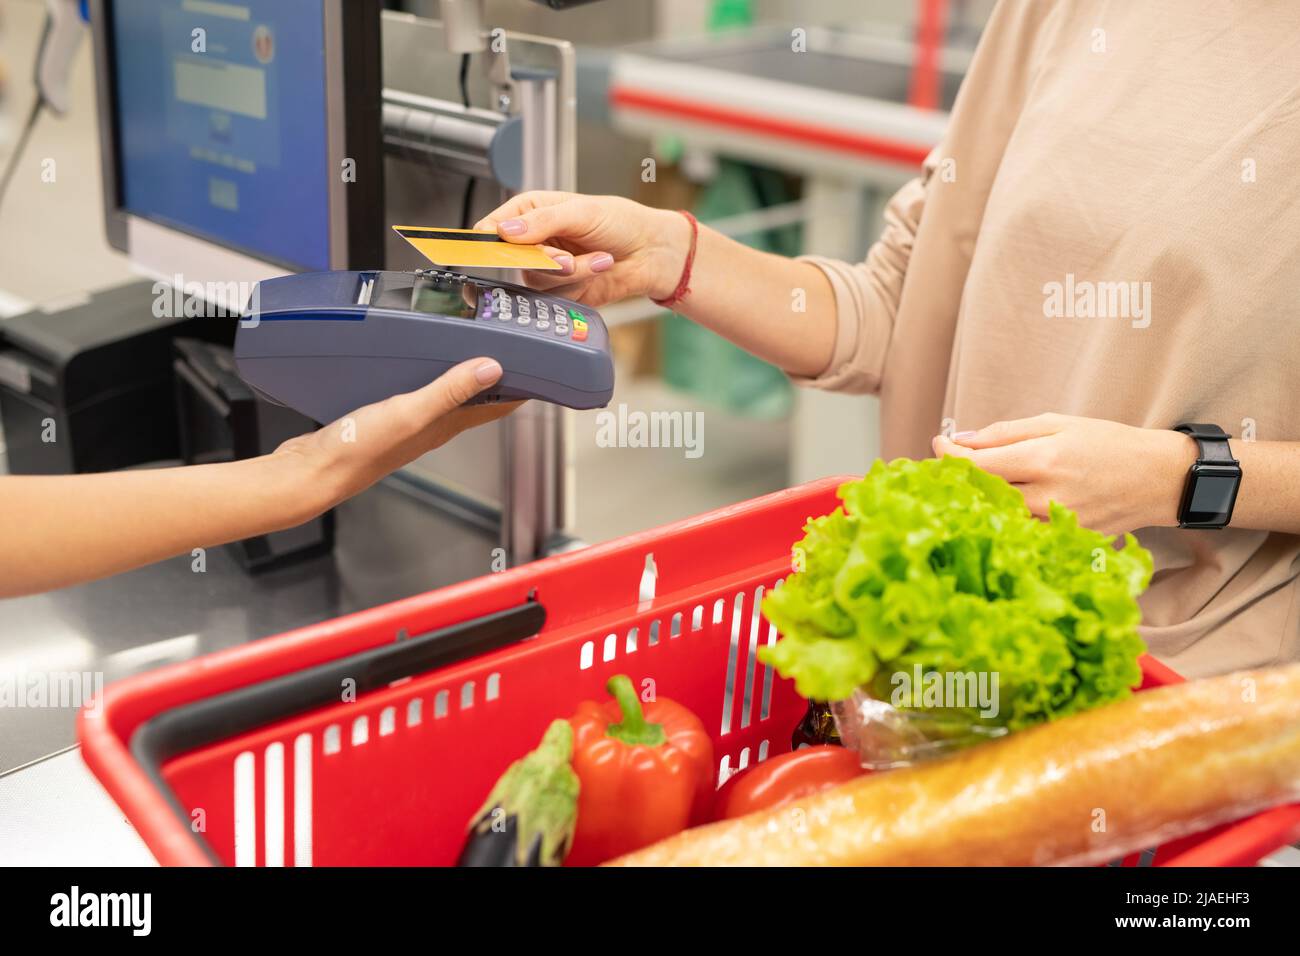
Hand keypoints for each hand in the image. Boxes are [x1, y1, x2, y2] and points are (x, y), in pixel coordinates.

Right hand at [272, 357, 519, 521]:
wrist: (313, 471)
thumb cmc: (359, 450)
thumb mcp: (410, 412)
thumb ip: (450, 390)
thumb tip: (493, 368)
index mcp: (446, 426)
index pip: (497, 406)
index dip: (523, 387)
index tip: (541, 365)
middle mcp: (433, 426)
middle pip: (476, 398)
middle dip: (496, 374)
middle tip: (509, 344)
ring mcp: (409, 423)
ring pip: (447, 394)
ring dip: (462, 372)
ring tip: (470, 344)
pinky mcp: (384, 416)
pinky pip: (417, 391)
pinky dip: (426, 375)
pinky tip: (417, 361)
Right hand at [475, 191, 691, 304]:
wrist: (651, 252)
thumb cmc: (621, 222)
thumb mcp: (582, 211)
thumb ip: (543, 221)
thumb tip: (507, 230)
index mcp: (531, 212)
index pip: (494, 226)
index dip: (492, 239)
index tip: (501, 247)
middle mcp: (534, 242)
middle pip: (513, 260)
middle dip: (545, 261)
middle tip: (567, 258)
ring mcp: (547, 269)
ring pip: (537, 281)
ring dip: (572, 272)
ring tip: (598, 257)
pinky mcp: (561, 291)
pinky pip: (557, 296)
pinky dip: (581, 284)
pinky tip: (599, 268)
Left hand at [931, 413, 1195, 535]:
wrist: (1158, 478)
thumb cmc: (1107, 443)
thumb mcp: (1057, 423)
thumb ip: (1005, 432)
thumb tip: (960, 439)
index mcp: (1043, 460)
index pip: (977, 465)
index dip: (949, 456)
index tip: (938, 443)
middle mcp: (1046, 496)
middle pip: (981, 494)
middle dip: (959, 477)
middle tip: (949, 463)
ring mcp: (1054, 524)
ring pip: (997, 516)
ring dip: (979, 499)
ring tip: (974, 481)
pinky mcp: (1062, 540)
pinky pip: (1020, 530)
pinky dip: (1004, 516)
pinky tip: (1001, 502)